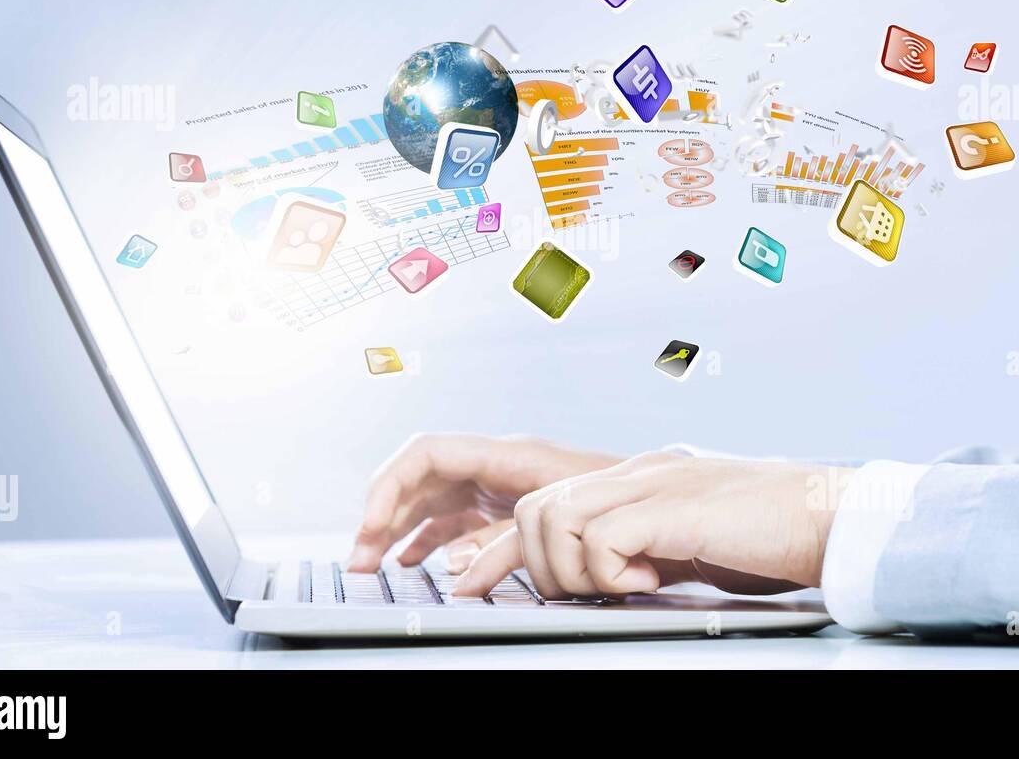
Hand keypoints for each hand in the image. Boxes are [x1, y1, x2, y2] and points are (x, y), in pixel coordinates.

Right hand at [346, 433, 620, 573]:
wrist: (660, 503)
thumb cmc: (621, 499)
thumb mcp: (562, 517)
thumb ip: (506, 539)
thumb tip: (454, 561)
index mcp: (507, 455)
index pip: (428, 452)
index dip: (391, 484)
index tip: (373, 524)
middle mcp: (495, 465)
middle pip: (418, 479)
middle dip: (382, 515)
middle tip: (359, 560)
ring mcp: (497, 485)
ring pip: (429, 501)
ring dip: (397, 530)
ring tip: (372, 566)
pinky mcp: (504, 508)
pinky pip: (451, 519)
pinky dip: (427, 540)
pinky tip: (413, 565)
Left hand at [452, 452, 851, 598]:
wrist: (828, 518)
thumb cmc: (767, 536)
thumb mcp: (685, 543)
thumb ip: (640, 548)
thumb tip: (605, 579)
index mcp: (633, 480)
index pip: (543, 503)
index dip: (499, 548)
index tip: (470, 583)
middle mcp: (633, 473)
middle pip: (533, 506)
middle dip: (539, 563)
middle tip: (590, 592)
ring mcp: (651, 482)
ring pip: (553, 514)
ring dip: (573, 567)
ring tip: (622, 586)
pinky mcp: (673, 504)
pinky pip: (601, 534)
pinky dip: (611, 570)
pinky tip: (650, 581)